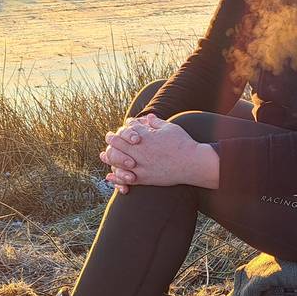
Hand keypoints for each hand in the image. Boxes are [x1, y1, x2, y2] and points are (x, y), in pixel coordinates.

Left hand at [102, 115, 220, 188]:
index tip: (122, 127)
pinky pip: (126, 178)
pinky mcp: (145, 178)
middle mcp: (140, 151)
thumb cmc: (183, 143)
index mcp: (146, 137)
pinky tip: (110, 176)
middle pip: (118, 144)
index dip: (124, 128)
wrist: (192, 163)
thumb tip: (148, 117)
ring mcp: (141, 165)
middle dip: (112, 139)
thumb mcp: (170, 128)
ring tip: (104, 155)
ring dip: (109, 157)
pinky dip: (116, 178)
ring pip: (118, 161)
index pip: (128, 129)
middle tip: (109, 137)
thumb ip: (156, 122)